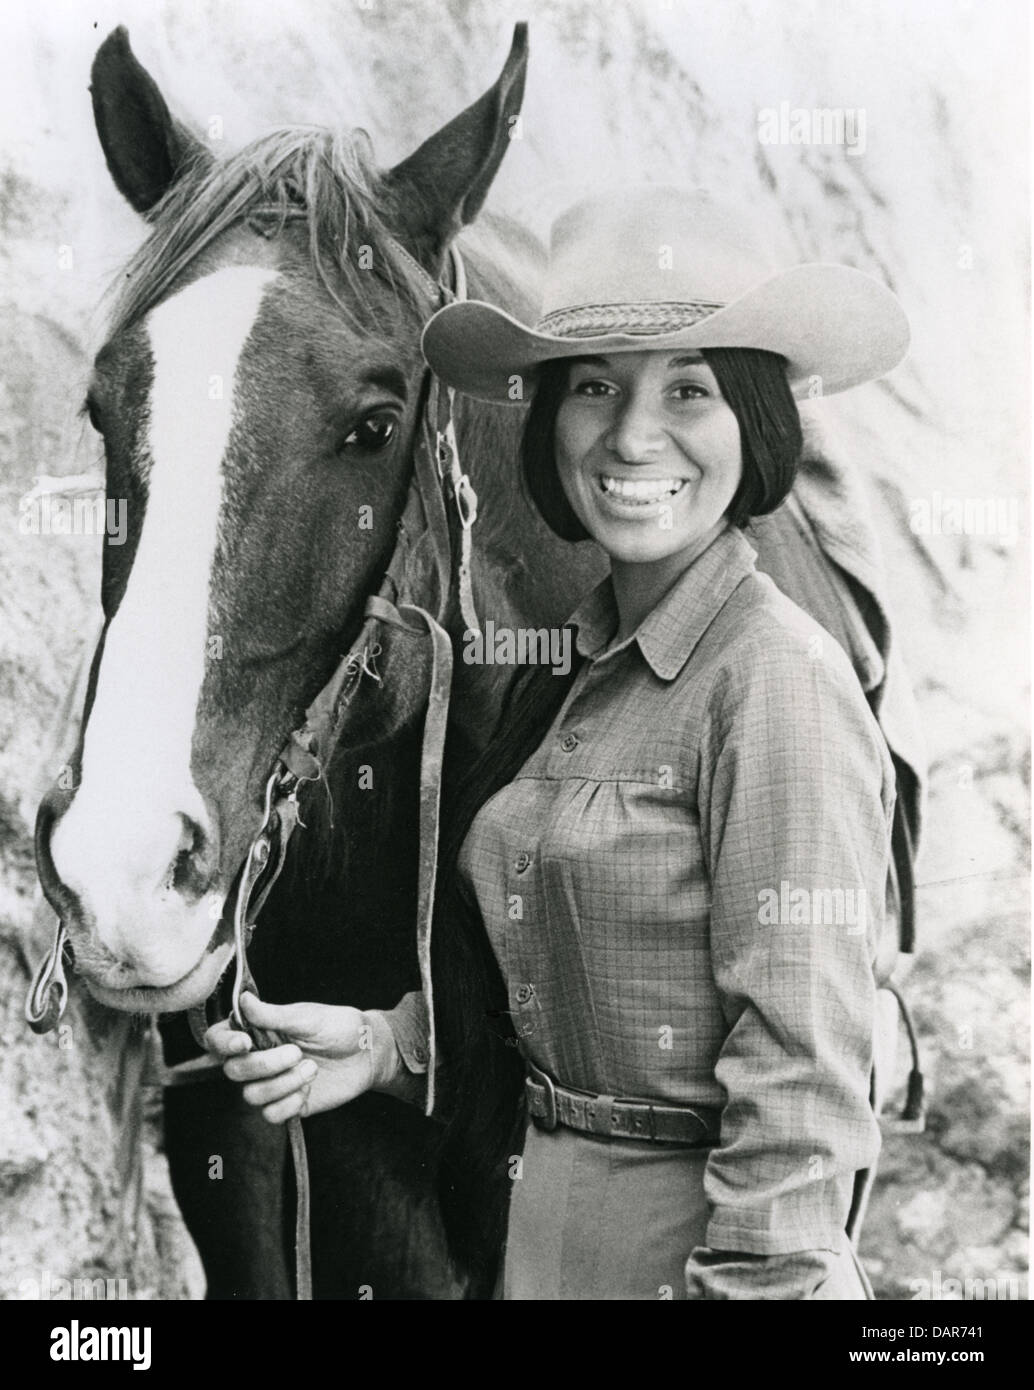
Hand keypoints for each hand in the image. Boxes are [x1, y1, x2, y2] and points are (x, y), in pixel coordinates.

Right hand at [203, 992, 400, 1123]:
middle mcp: (259, 1058)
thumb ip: (272, 1014)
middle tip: (296, 1052)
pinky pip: (270, 1114)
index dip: (223, 1044)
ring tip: (311, 1068)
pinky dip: (290, 1103)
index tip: (245, 1043)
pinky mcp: (286, 1104)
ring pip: (251, 1095)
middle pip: (233, 1071)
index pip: (218, 1040)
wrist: (367, 1053)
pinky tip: (308, 1089)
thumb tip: (242, 1000)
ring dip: (283, 1083)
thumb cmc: (338, 1027)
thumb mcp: (308, 1017)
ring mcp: (272, 1083)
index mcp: (258, 1031)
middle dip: (264, 1065)